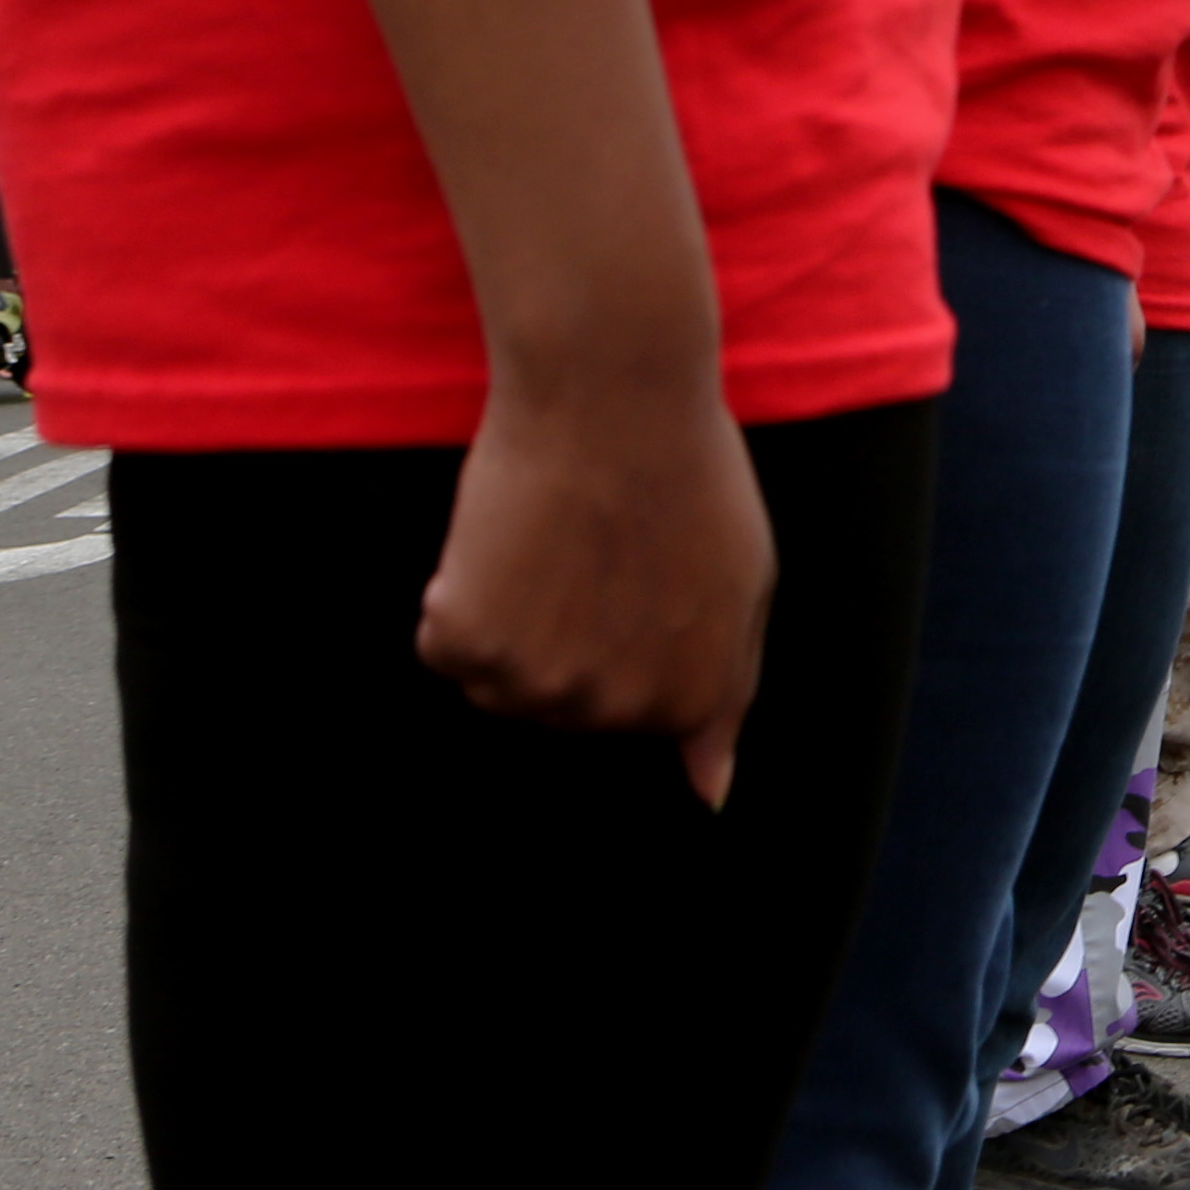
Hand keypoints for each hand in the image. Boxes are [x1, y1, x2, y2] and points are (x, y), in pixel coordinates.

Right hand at [418, 364, 774, 804]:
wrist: (613, 394)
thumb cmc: (689, 474)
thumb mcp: (744, 584)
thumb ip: (724, 695)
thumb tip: (709, 795)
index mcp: (688, 701)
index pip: (636, 717)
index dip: (631, 636)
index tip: (640, 575)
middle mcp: (613, 711)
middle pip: (563, 708)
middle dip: (574, 640)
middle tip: (597, 549)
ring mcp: (538, 686)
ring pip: (500, 686)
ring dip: (512, 625)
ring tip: (552, 541)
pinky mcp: (469, 645)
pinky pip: (445, 646)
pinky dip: (459, 597)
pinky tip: (504, 537)